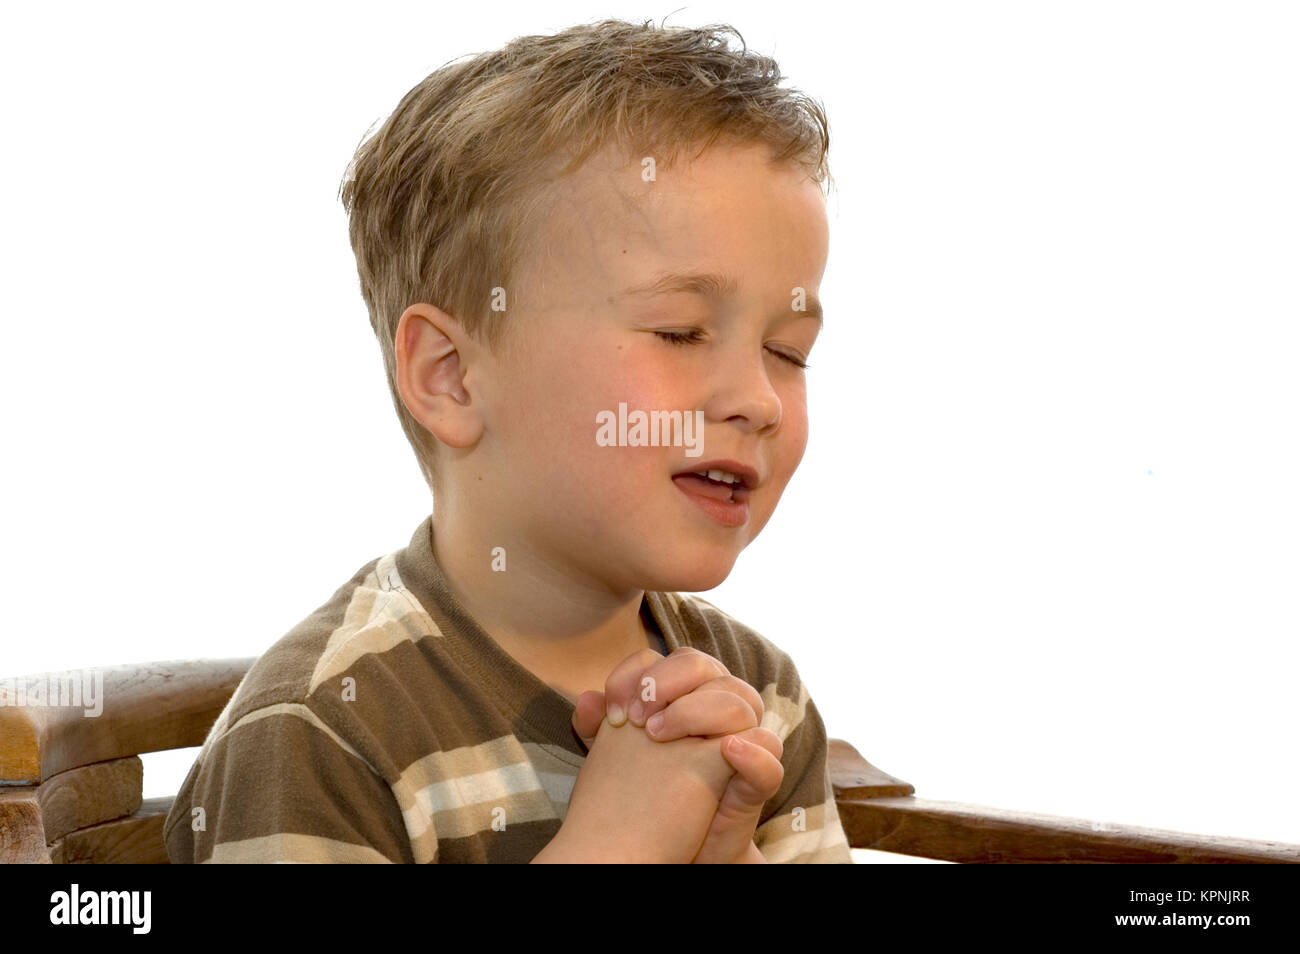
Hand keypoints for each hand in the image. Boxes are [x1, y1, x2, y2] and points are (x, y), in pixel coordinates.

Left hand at [571, 647, 783, 862]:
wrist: (674, 850)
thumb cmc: (647, 795)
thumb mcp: (615, 758)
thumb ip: (598, 729)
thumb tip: (587, 701)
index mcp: (685, 696)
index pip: (668, 660)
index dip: (637, 674)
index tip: (613, 706)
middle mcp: (716, 709)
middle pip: (703, 666)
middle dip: (665, 683)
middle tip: (636, 716)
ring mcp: (741, 741)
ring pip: (738, 701)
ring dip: (696, 711)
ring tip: (658, 735)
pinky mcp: (756, 781)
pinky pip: (769, 756)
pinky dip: (753, 752)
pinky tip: (728, 749)